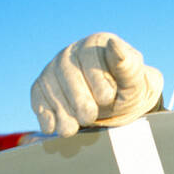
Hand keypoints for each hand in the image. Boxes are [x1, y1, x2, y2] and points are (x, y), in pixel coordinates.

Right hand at [30, 32, 163, 136]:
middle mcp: (72, 52)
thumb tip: (114, 44)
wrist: (117, 107)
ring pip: (51, 87)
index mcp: (96, 43)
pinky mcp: (43, 87)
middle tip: (89, 117)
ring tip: (71, 129)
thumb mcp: (134, 82)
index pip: (90, 58)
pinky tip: (53, 127)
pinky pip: (38, 98)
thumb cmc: (127, 91)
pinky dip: (44, 114)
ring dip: (60, 110)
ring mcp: (55, 68)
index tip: (107, 98)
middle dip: (78, 99)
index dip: (96, 79)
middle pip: (68, 74)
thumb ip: (128, 66)